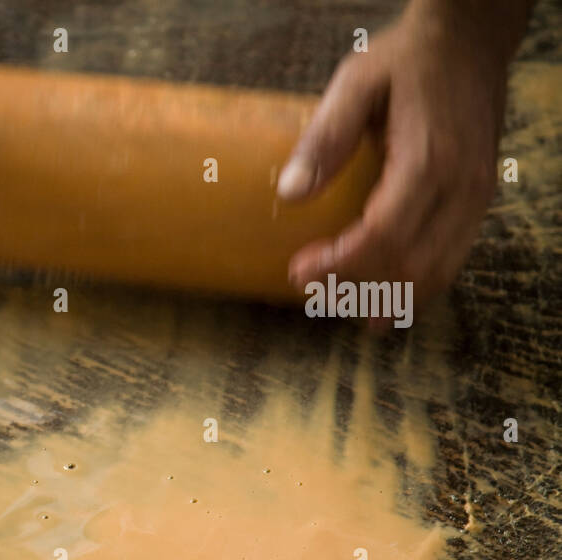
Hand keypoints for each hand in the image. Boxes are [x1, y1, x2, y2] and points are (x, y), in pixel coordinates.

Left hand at [277, 0, 530, 302]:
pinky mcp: (479, 198)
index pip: (382, 237)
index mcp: (427, 161)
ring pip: (439, 271)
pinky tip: (390, 294)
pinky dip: (419, 283)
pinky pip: (453, 256)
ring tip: (352, 312)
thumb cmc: (408, 59)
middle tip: (314, 295)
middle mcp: (460, 186)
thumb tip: (289, 194)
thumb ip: (324, 138)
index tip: (298, 273)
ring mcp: (476, 196)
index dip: (339, 264)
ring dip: (392, 297)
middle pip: (411, 265)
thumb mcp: (356, 83)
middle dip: (359, 288)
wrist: (470, 39)